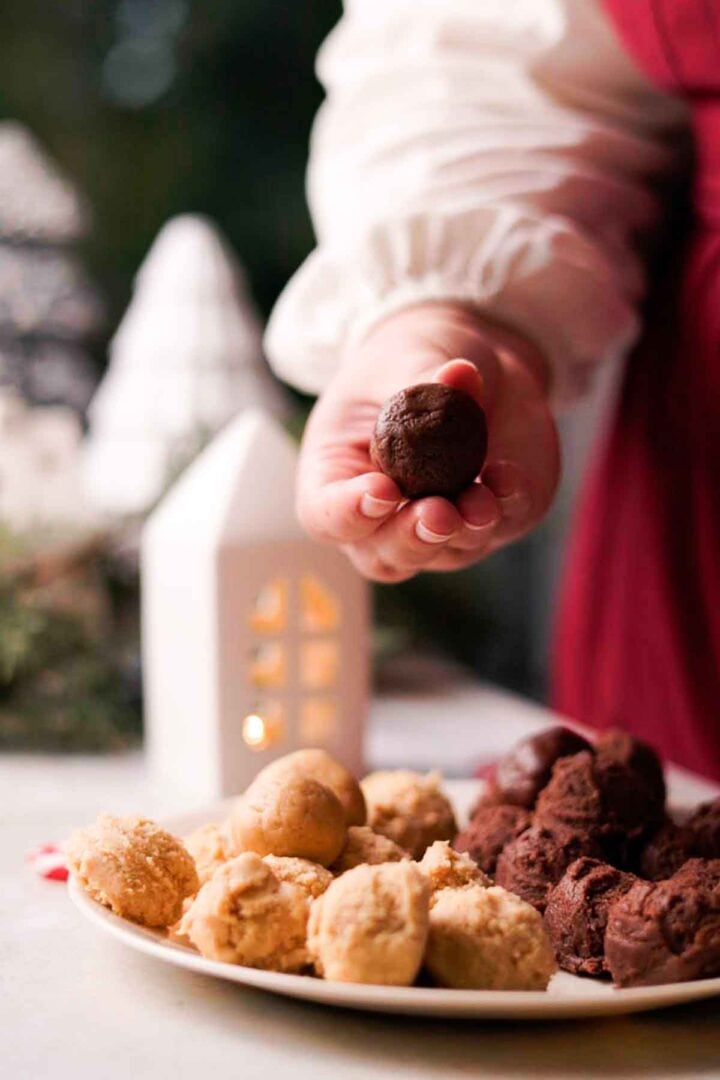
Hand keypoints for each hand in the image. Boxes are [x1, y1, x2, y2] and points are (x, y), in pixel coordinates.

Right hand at [296, 302, 559, 581]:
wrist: (474, 367)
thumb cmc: (414, 362)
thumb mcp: (406, 355)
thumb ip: (423, 377)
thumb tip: (456, 376)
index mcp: (337, 477)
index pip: (327, 515)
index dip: (351, 513)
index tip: (383, 491)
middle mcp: (383, 517)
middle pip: (385, 555)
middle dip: (412, 538)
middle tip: (437, 514)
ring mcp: (438, 526)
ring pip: (444, 552)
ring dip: (464, 530)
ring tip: (481, 499)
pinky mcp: (493, 519)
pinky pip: (500, 527)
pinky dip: (506, 507)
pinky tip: (509, 477)